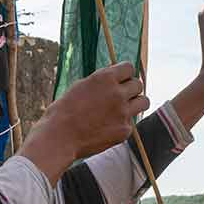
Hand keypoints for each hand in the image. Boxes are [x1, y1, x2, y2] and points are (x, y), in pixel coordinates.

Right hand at [20, 61, 148, 183]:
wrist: (59, 137)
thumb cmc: (64, 111)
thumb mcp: (81, 86)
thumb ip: (101, 82)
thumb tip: (114, 78)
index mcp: (105, 78)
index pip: (129, 67)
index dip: (124, 74)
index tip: (120, 80)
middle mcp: (117, 93)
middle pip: (138, 84)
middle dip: (130, 88)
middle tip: (120, 96)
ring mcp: (123, 112)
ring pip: (144, 102)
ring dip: (136, 103)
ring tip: (124, 108)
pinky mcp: (124, 130)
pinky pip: (131, 123)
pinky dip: (122, 124)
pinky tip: (107, 127)